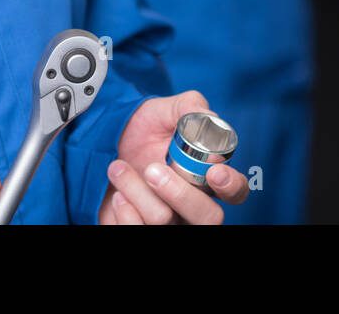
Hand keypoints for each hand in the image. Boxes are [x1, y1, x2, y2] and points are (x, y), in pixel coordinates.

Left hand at [99, 91, 248, 224]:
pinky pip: (137, 230)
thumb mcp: (162, 110)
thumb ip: (189, 107)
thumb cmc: (141, 130)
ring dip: (136, 190)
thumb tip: (209, 117)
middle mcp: (191, 205)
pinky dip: (124, 212)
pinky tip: (118, 194)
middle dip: (180, 194)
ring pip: (163, 220)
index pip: (235, 191)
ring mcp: (169, 220)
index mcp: (205, 176)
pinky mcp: (140, 226)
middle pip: (209, 217)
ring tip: (118, 167)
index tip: (215, 172)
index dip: (231, 186)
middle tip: (152, 170)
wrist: (103, 143)